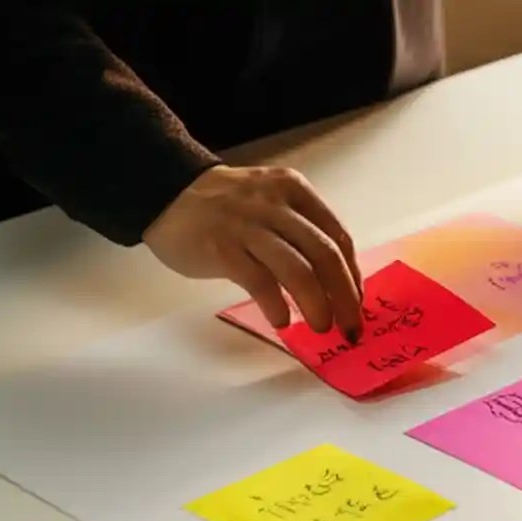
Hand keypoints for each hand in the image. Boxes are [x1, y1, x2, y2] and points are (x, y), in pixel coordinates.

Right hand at [143, 164, 363, 338]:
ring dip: (317, 305)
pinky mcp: (222, 248)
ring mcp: (249, 226)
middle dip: (345, 297)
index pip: (338, 237)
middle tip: (350, 327)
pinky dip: (276, 304)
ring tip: (321, 327)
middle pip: (326, 255)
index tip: (356, 304)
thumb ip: (300, 232)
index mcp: (296, 192)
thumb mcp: (271, 203)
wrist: (165, 192)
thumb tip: (334, 282)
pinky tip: (281, 321)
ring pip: (299, 270)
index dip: (353, 276)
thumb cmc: (225, 208)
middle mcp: (277, 206)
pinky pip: (260, 281)